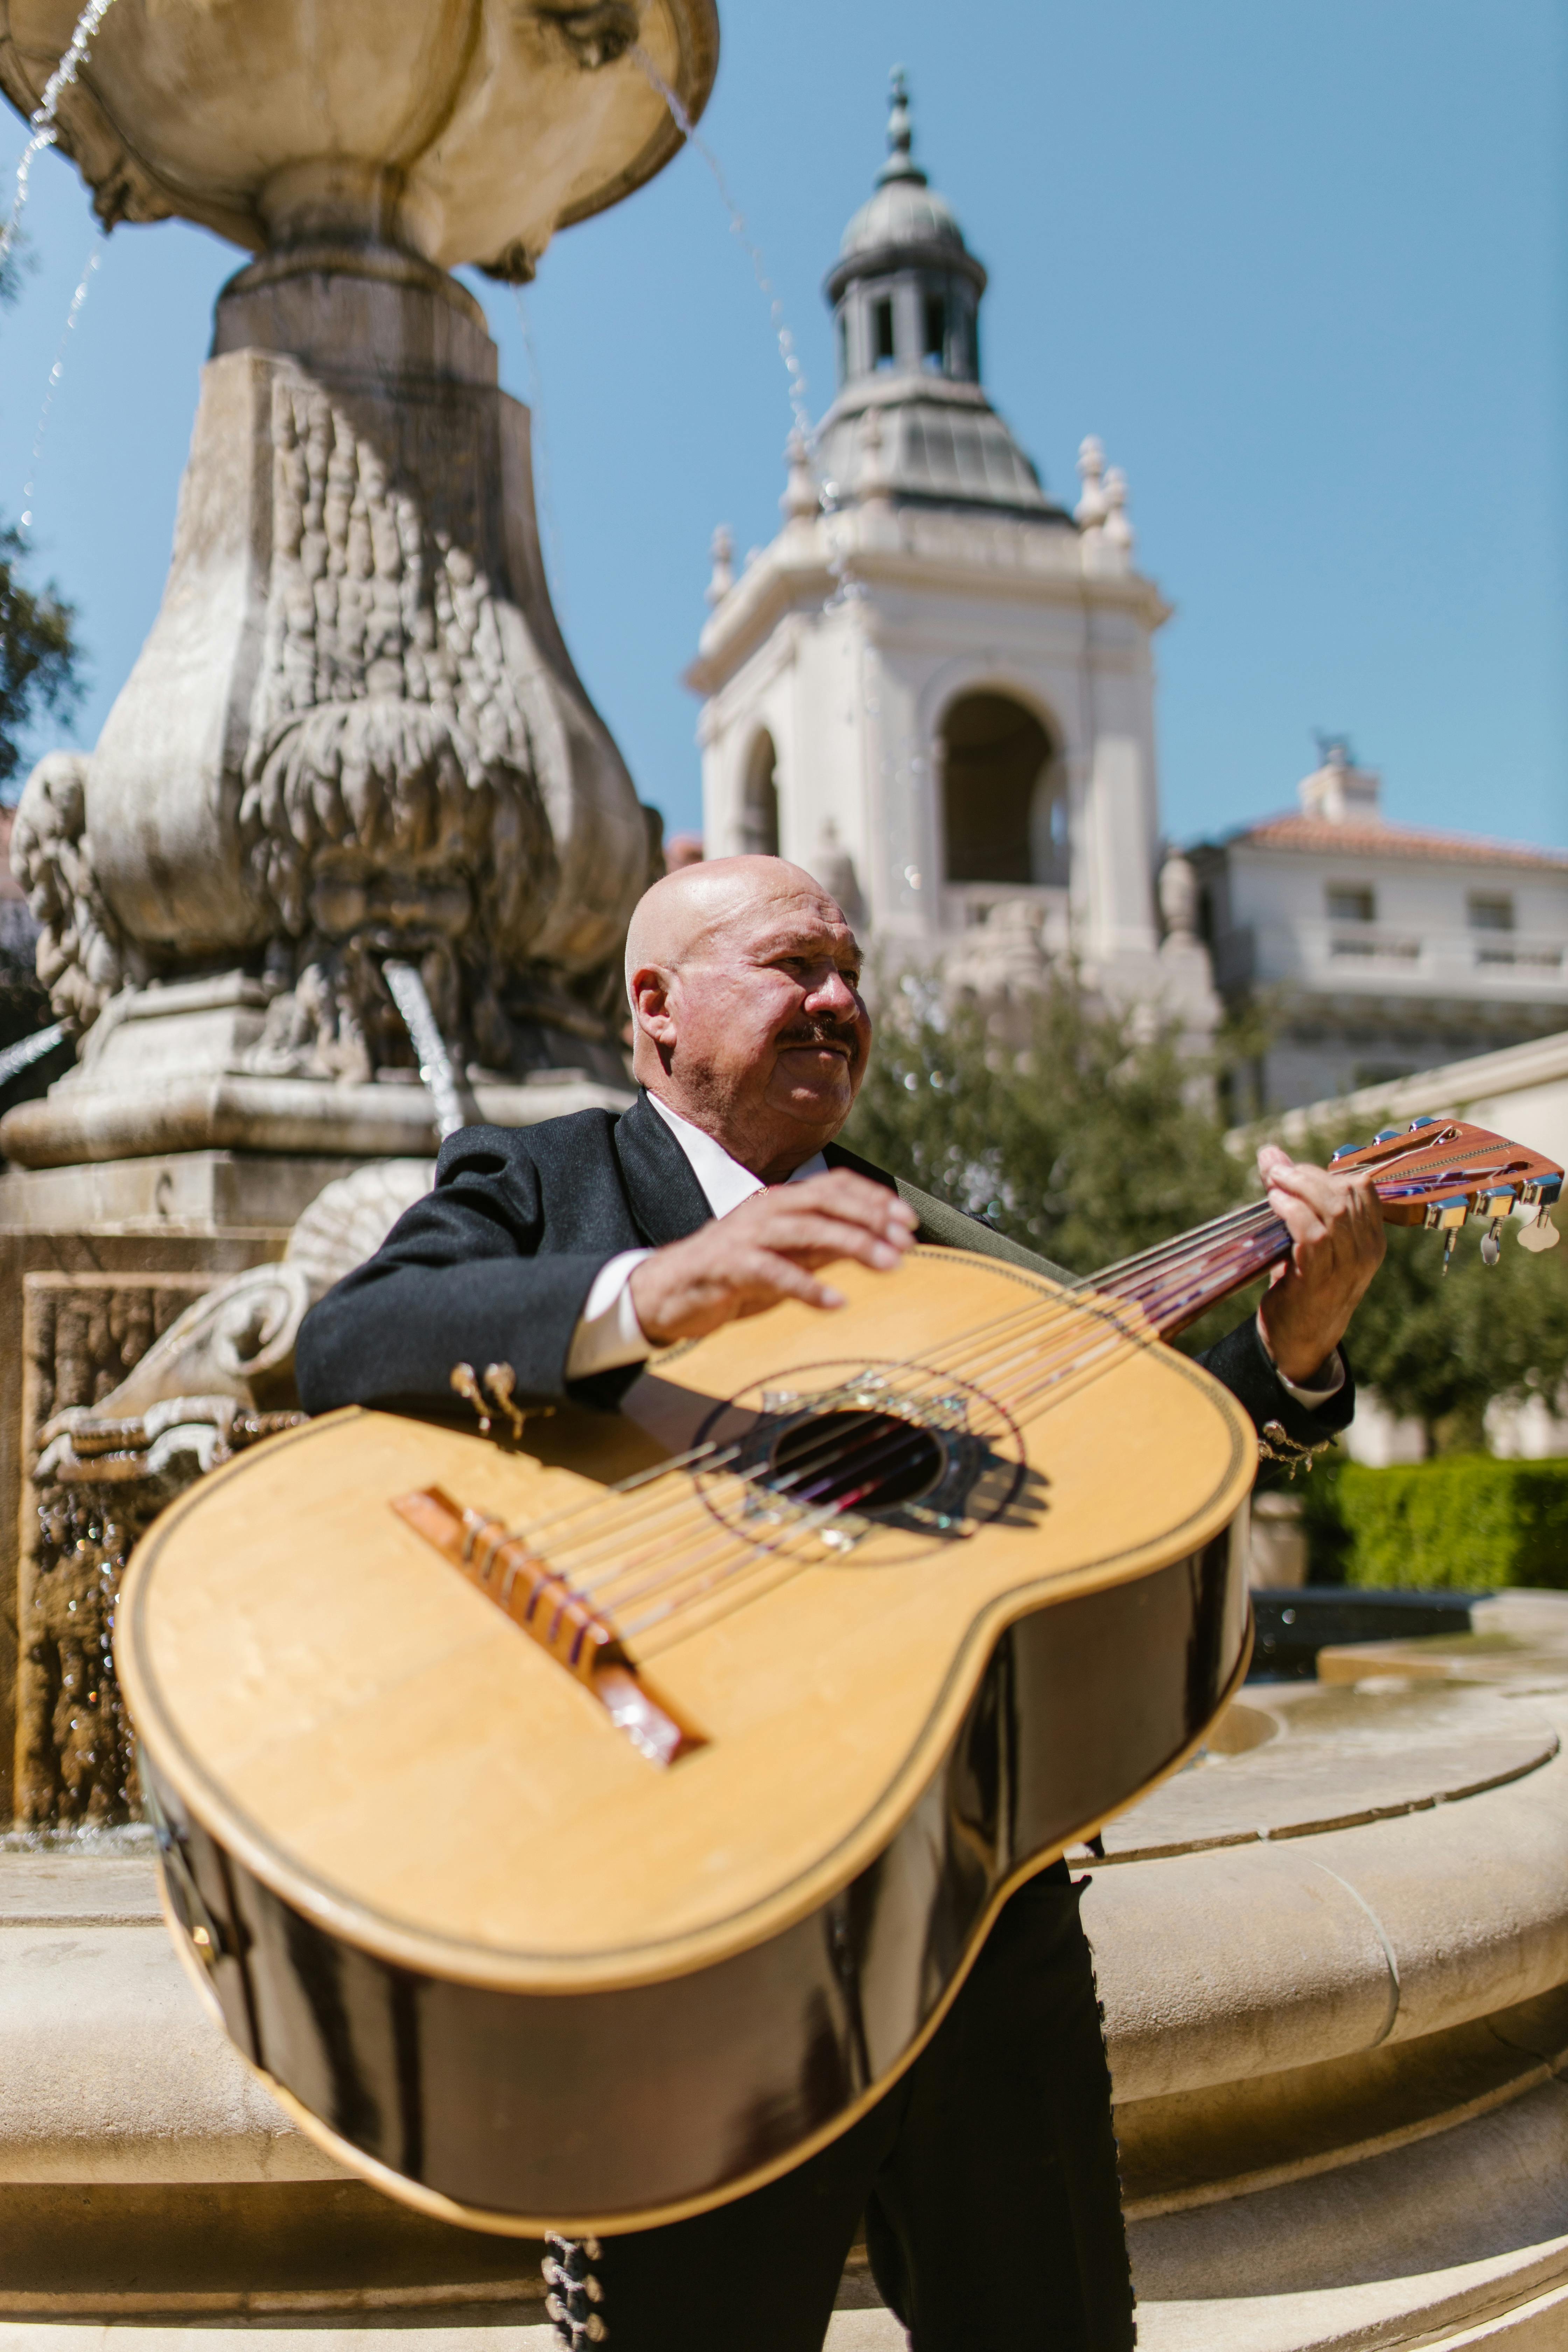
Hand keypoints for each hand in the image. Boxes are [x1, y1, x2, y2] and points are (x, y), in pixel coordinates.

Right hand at [628, 1172, 917, 1346]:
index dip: (875, 1199)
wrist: (670, 1293)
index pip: (835, 1186)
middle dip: (872, 1217)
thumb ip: (825, 1248)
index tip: (909, 1221)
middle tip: (907, 1241)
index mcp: (781, 1203)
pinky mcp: (728, 1266)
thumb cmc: (734, 1275)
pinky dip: (807, 1286)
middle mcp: (766, 1210)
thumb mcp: (789, 1257)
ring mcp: (746, 1236)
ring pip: (806, 1228)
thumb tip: (874, 1243)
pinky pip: (773, 1272)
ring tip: (890, 1264)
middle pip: (826, 1200)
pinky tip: (836, 1302)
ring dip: (853, 1244)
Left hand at [1256, 1144, 1384, 1383]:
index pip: (1362, 1188)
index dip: (1327, 1173)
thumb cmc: (1303, 1282)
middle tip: (1276, 1171)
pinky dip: (1292, 1212)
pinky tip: (1275, 1204)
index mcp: (1372, 1239)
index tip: (1295, 1171)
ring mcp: (1347, 1266)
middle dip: (1308, 1175)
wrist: (1299, 1339)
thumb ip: (1294, 1197)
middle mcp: (1366, 1251)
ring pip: (1331, 1210)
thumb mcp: (1308, 1238)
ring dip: (1298, 1188)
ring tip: (1272, 1183)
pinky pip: (1312, 1234)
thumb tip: (1270, 1153)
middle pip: (1345, 1194)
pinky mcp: (1320, 1278)